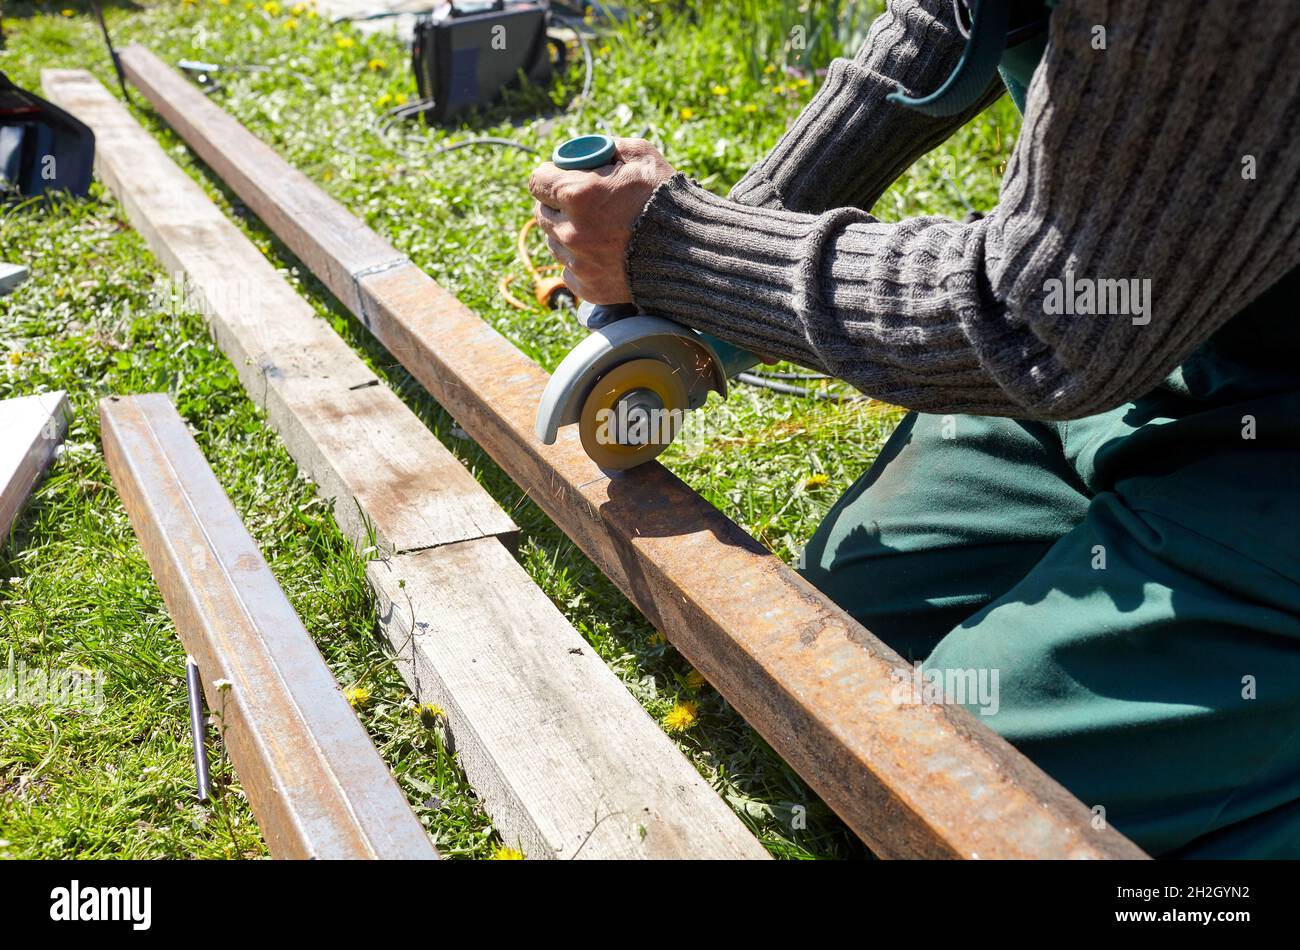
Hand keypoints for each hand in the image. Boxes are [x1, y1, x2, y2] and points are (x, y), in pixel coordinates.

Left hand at [528, 137, 675, 304]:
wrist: (692, 252)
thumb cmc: (666, 199)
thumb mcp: (640, 155)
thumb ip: (605, 148)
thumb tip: (585, 153)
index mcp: (577, 194)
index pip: (536, 182)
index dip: (549, 177)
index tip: (562, 178)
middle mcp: (570, 231)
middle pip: (542, 213)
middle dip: (557, 204)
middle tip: (582, 203)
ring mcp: (577, 263)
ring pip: (554, 242)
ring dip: (568, 233)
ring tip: (600, 229)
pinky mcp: (587, 287)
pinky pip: (569, 270)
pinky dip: (581, 261)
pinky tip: (605, 253)